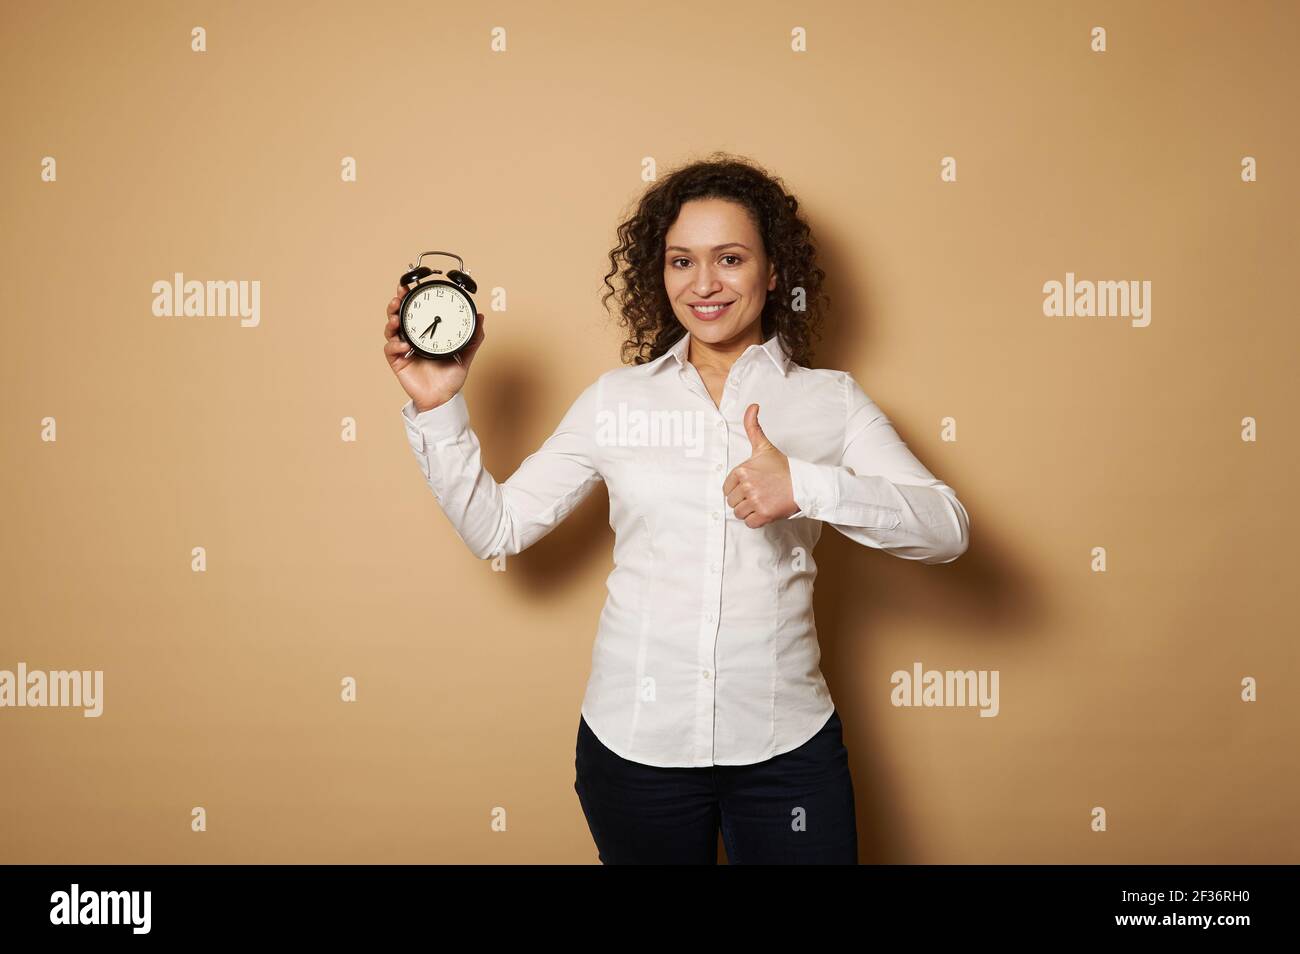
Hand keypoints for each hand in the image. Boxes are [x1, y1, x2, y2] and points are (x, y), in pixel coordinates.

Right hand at [383, 283, 485, 411]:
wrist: (443, 399)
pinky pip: (391, 350)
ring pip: (390, 330)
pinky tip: (404, 346)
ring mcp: (403, 350)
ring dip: (391, 321)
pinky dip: (395, 345)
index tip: (409, 285)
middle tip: (399, 296)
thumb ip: (474, 337)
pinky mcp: (398, 362)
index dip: (410, 298)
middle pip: (398, 316)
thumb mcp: (465, 354)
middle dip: (395, 304)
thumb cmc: (451, 378)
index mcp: (426, 333)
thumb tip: (481, 316)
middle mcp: (412, 338)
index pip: (415, 311)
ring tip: (396, 318)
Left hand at [723, 403, 799, 527]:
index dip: (738, 489)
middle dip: (744, 501)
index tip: (752, 486)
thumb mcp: (764, 447)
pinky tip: (765, 511)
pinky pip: (750, 523)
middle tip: (759, 495)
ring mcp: (756, 501)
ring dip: (749, 511)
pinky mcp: (764, 514)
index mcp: (742, 470)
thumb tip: (752, 406)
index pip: (727, 488)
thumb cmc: (782, 467)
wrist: (803, 484)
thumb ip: (753, 427)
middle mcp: (747, 486)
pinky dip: (756, 520)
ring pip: (739, 513)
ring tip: (762, 502)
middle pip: (732, 502)